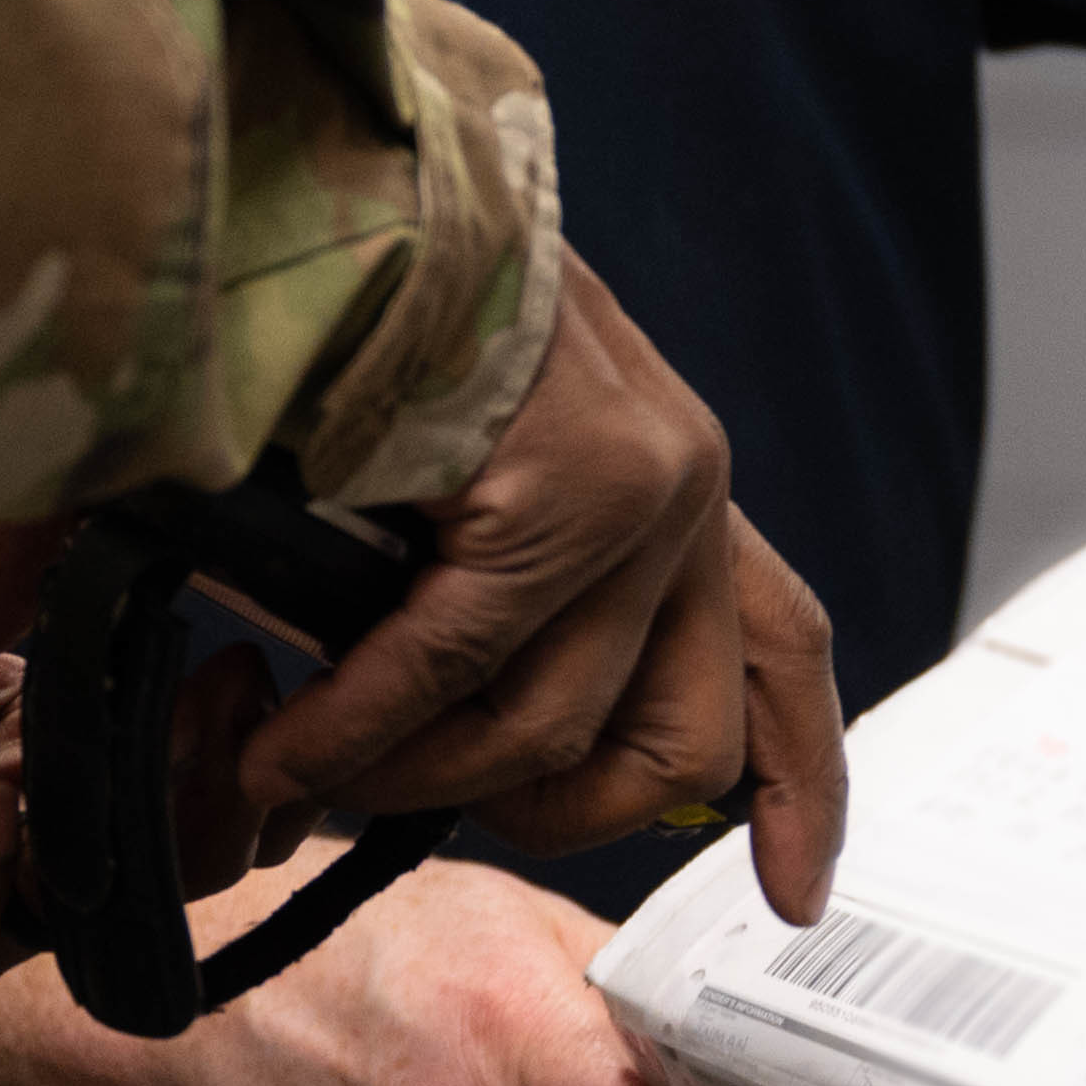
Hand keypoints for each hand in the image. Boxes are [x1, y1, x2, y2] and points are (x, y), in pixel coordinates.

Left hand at [0, 519, 281, 1056]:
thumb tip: (125, 468)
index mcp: (27, 728)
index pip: (175, 733)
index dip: (230, 701)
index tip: (259, 637)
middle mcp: (12, 831)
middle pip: (168, 834)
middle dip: (218, 777)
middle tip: (234, 700)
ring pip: (87, 901)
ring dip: (133, 835)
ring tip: (157, 749)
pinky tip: (0, 820)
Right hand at [248, 254, 848, 925]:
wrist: (323, 190)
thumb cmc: (368, 326)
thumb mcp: (474, 473)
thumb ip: (507, 597)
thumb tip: (475, 757)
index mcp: (679, 478)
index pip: (787, 653)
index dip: (802, 785)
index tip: (795, 895)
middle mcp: (687, 485)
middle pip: (679, 743)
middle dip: (553, 813)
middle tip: (424, 810)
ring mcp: (639, 490)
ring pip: (546, 725)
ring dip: (412, 778)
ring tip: (305, 773)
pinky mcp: (561, 491)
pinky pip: (449, 670)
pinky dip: (352, 731)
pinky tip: (283, 751)